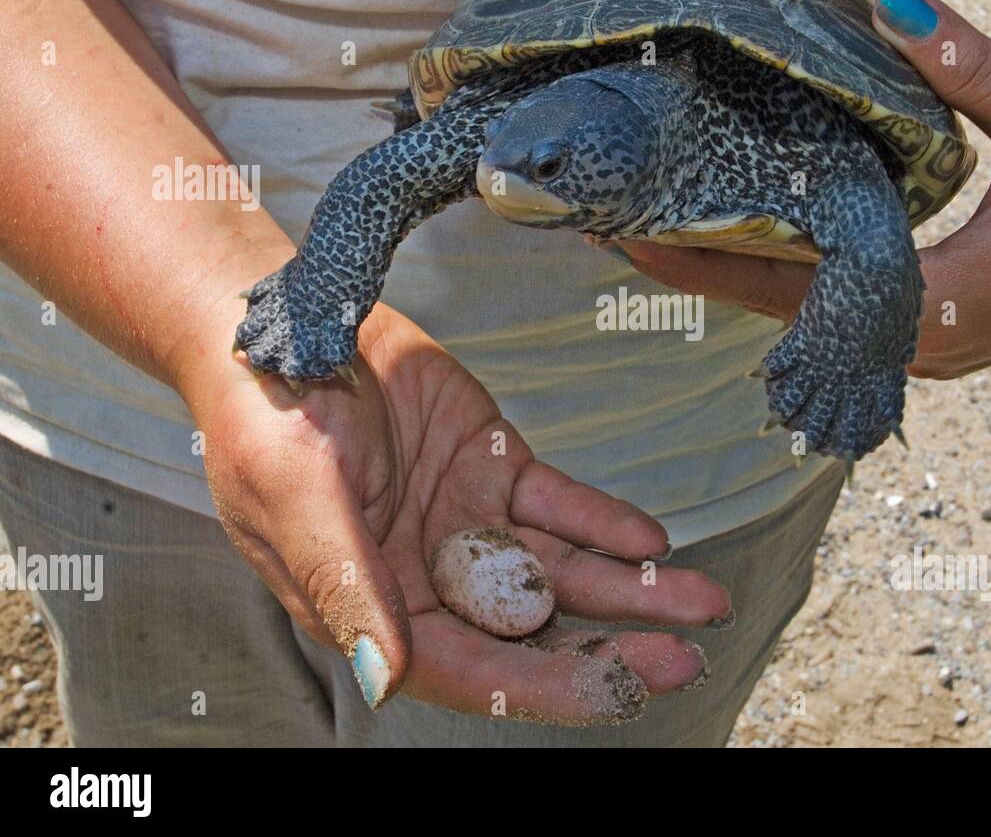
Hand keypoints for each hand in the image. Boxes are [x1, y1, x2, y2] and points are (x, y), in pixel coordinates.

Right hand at [180, 297, 728, 723]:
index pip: (475, 671)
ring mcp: (469, 522)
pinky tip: (652, 539)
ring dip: (631, 588)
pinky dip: (605, 521)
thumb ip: (346, 585)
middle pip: (534, 629)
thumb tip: (386, 678)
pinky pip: (561, 503)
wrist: (293, 323)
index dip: (550, 685)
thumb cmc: (266, 418)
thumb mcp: (297, 498)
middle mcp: (432, 578)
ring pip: (562, 569)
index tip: (625, 690)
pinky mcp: (496, 467)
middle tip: (685, 655)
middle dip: (611, 647)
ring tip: (703, 602)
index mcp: (378, 609)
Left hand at [614, 0, 990, 378]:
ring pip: (813, 316)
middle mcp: (932, 340)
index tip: (635, 236)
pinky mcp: (944, 323)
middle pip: (789, 312)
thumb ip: (978, 71)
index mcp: (951, 304)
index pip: (802, 293)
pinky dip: (789, 276)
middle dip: (704, 269)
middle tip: (617, 229)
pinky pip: (842, 308)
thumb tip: (897, 9)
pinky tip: (744, 239)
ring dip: (740, 273)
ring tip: (658, 235)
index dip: (714, 262)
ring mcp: (936, 340)